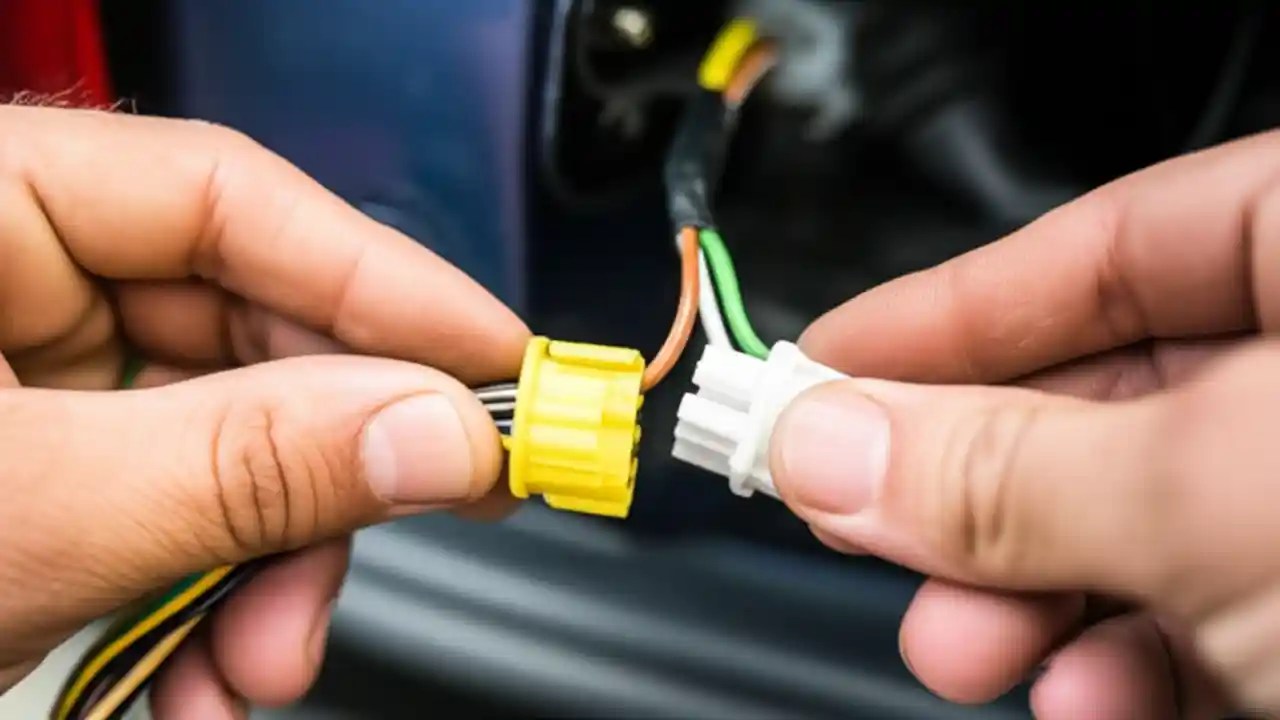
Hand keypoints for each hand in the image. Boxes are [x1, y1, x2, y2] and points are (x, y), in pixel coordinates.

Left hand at [0, 106, 528, 715]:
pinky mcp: (33, 467)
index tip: (503, 365)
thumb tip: (437, 430)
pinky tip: (196, 673)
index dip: (387, 282)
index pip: (229, 199)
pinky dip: (206, 598)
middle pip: (244, 331)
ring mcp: (15, 379)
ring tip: (253, 668)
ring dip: (267, 567)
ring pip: (222, 440)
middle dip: (323, 469)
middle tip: (412, 534)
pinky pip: (172, 506)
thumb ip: (245, 461)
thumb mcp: (22, 515)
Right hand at [770, 129, 1279, 717]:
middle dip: (970, 494)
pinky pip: (1210, 608)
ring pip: (1139, 521)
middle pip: (1101, 400)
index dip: (940, 314)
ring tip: (972, 647)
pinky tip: (1096, 697)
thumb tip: (831, 444)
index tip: (821, 371)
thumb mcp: (1204, 496)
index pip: (1104, 243)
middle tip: (861, 521)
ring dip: (1030, 600)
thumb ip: (1001, 469)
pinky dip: (1129, 661)